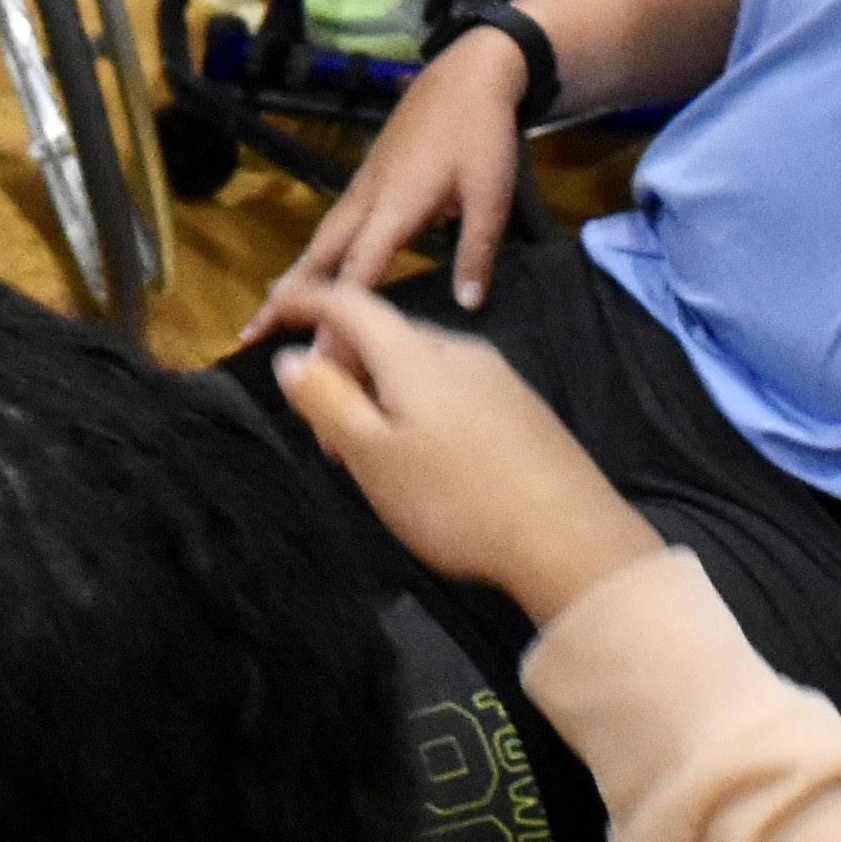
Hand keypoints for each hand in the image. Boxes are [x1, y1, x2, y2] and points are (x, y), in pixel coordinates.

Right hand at [257, 29, 530, 324]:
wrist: (469, 73)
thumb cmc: (481, 134)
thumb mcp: (491, 194)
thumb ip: (477, 250)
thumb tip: (468, 303)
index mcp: (395, 207)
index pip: (358, 272)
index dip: (336, 315)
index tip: (318, 353)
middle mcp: (368, 199)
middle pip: (319, 255)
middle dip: (287, 296)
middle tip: (252, 332)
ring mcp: (364, 185)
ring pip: (321, 237)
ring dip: (295, 274)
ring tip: (270, 307)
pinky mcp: (368, 177)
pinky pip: (333, 224)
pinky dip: (315, 253)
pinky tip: (314, 267)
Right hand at [261, 278, 660, 624]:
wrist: (569, 539)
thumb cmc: (455, 500)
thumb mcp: (372, 456)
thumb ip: (327, 400)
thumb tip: (292, 355)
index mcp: (415, 353)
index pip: (349, 304)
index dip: (305, 302)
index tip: (271, 311)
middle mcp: (459, 350)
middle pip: (385, 336)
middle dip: (343, 369)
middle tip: (326, 437)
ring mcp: (498, 378)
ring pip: (420, 367)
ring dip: (382, 396)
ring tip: (374, 458)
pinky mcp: (523, 410)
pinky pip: (453, 391)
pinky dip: (420, 410)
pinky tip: (428, 461)